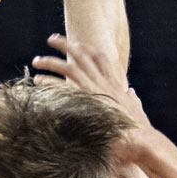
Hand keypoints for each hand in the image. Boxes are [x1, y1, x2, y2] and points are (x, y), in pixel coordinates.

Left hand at [32, 34, 153, 160]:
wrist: (140, 139)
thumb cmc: (138, 128)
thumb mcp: (135, 107)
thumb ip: (132, 98)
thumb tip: (131, 92)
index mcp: (113, 82)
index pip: (100, 57)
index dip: (87, 47)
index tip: (77, 42)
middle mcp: (103, 82)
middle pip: (81, 55)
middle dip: (65, 44)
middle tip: (51, 39)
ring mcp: (94, 90)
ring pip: (68, 67)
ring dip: (50, 62)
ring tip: (36, 60)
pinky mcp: (85, 101)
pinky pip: (62, 87)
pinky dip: (49, 82)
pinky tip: (38, 81)